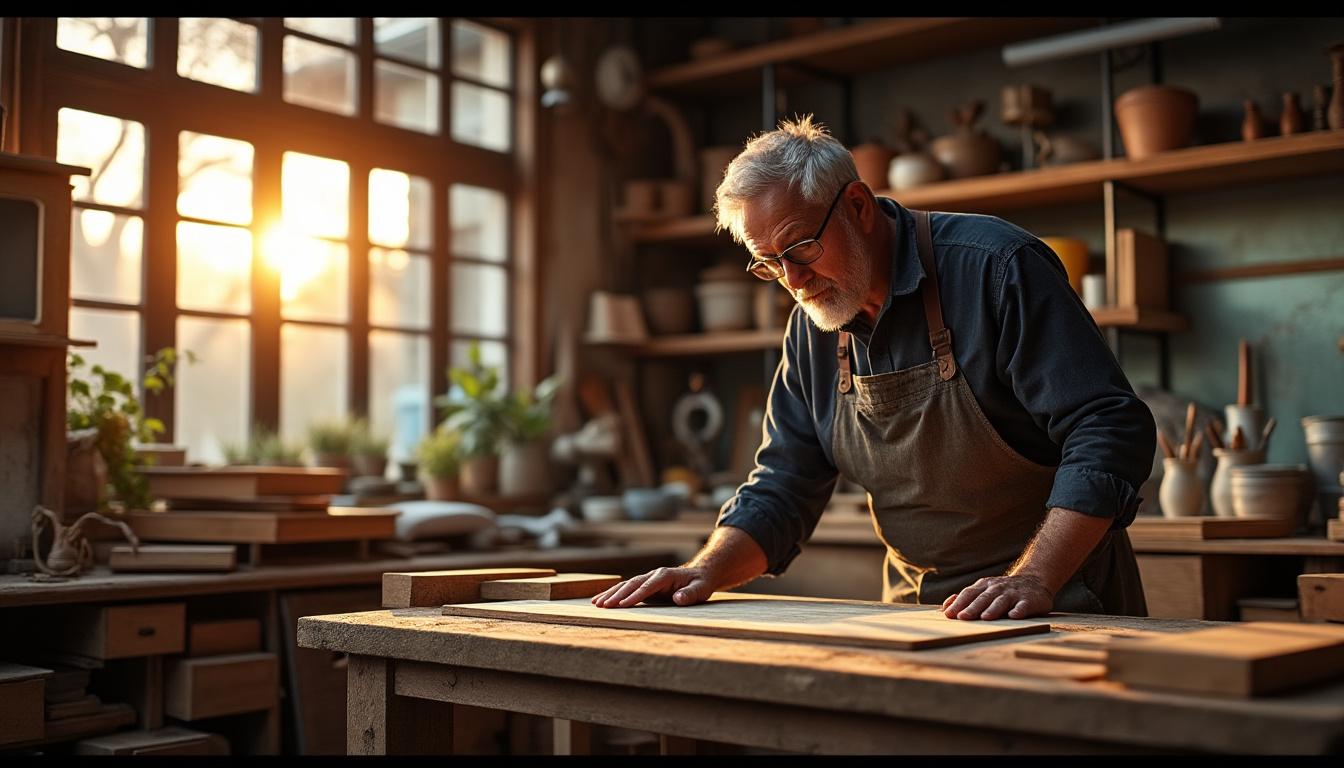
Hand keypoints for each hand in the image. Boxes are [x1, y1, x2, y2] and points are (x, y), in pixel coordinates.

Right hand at [591, 566, 712, 608]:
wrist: (700, 574)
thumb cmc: (700, 583)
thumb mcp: (701, 589)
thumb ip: (690, 594)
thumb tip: (678, 598)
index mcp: (665, 575)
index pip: (647, 586)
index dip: (635, 596)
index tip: (623, 605)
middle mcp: (653, 575)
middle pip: (632, 584)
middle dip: (617, 595)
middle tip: (603, 606)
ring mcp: (647, 579)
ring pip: (625, 585)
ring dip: (611, 594)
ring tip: (596, 604)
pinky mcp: (644, 586)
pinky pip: (626, 589)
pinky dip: (613, 594)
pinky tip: (601, 600)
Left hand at [940, 574, 1053, 620]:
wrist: (1034, 580)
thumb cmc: (1003, 590)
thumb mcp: (984, 590)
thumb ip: (967, 598)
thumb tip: (945, 608)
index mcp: (984, 586)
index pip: (969, 594)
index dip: (958, 603)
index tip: (948, 614)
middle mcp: (997, 588)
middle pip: (983, 598)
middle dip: (972, 608)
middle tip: (962, 617)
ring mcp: (1013, 594)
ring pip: (1001, 601)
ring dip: (993, 609)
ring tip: (985, 617)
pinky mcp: (1029, 600)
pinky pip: (1023, 606)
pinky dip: (1019, 610)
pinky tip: (1014, 616)